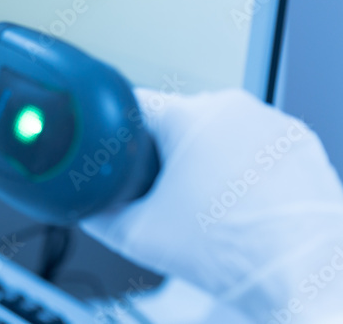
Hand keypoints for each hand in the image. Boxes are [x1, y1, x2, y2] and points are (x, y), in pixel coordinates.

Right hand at [81, 88, 342, 321]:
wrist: (301, 277)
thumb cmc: (235, 255)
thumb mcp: (140, 236)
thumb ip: (97, 214)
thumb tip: (82, 205)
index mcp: (190, 114)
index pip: (132, 107)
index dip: (117, 134)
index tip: (119, 156)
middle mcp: (235, 107)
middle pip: (178, 122)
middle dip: (166, 155)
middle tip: (170, 196)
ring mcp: (273, 124)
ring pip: (219, 132)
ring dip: (209, 159)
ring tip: (212, 205)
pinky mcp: (301, 144)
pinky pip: (256, 146)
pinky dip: (245, 169)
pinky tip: (242, 203)